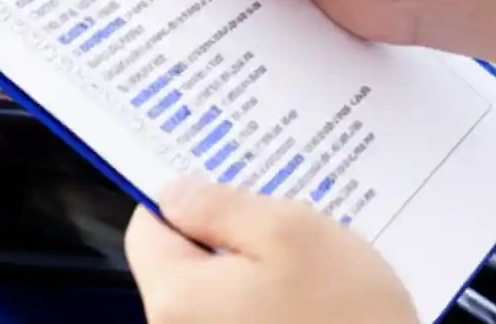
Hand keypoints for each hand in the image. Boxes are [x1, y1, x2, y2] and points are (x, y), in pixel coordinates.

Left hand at [124, 178, 418, 323]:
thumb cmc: (348, 319)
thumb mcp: (289, 232)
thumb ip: (219, 205)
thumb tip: (173, 193)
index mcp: (176, 297)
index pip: (147, 229)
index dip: (180, 199)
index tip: (220, 185)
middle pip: (181, 262)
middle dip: (224, 233)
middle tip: (278, 218)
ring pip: (216, 289)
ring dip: (252, 267)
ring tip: (306, 260)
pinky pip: (239, 317)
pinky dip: (267, 300)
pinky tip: (310, 295)